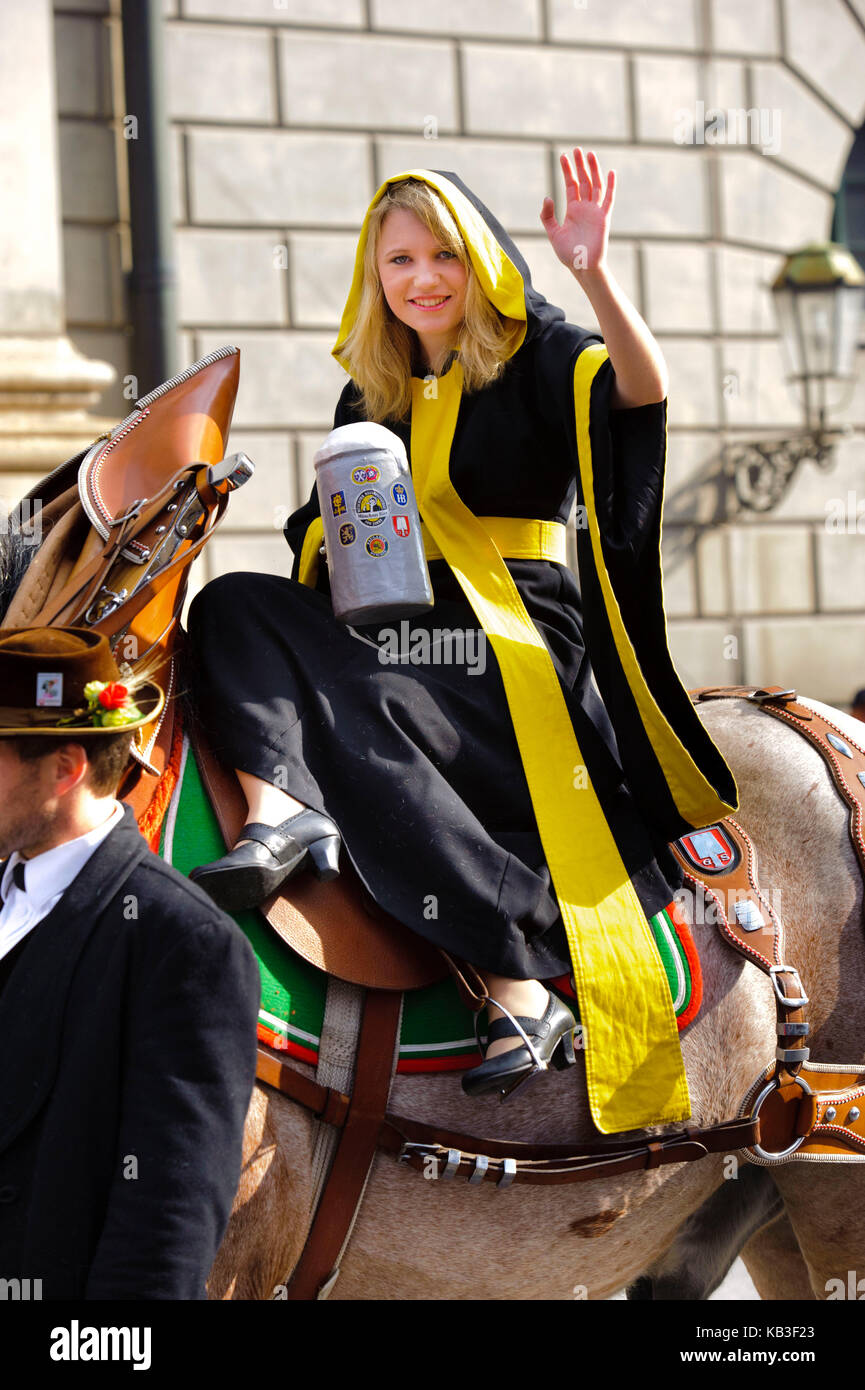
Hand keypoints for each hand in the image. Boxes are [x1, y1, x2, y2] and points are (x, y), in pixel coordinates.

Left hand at [540, 148, 614, 275]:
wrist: (582, 267)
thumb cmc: (568, 254)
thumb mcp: (553, 233)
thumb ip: (548, 216)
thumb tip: (547, 196)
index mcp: (573, 210)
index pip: (571, 185)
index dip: (567, 171)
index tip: (563, 156)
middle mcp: (585, 208)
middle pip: (584, 181)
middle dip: (580, 165)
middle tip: (577, 149)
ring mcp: (595, 212)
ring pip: (595, 185)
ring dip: (593, 170)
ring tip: (589, 154)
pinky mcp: (604, 218)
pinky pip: (608, 199)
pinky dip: (611, 186)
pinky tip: (611, 173)